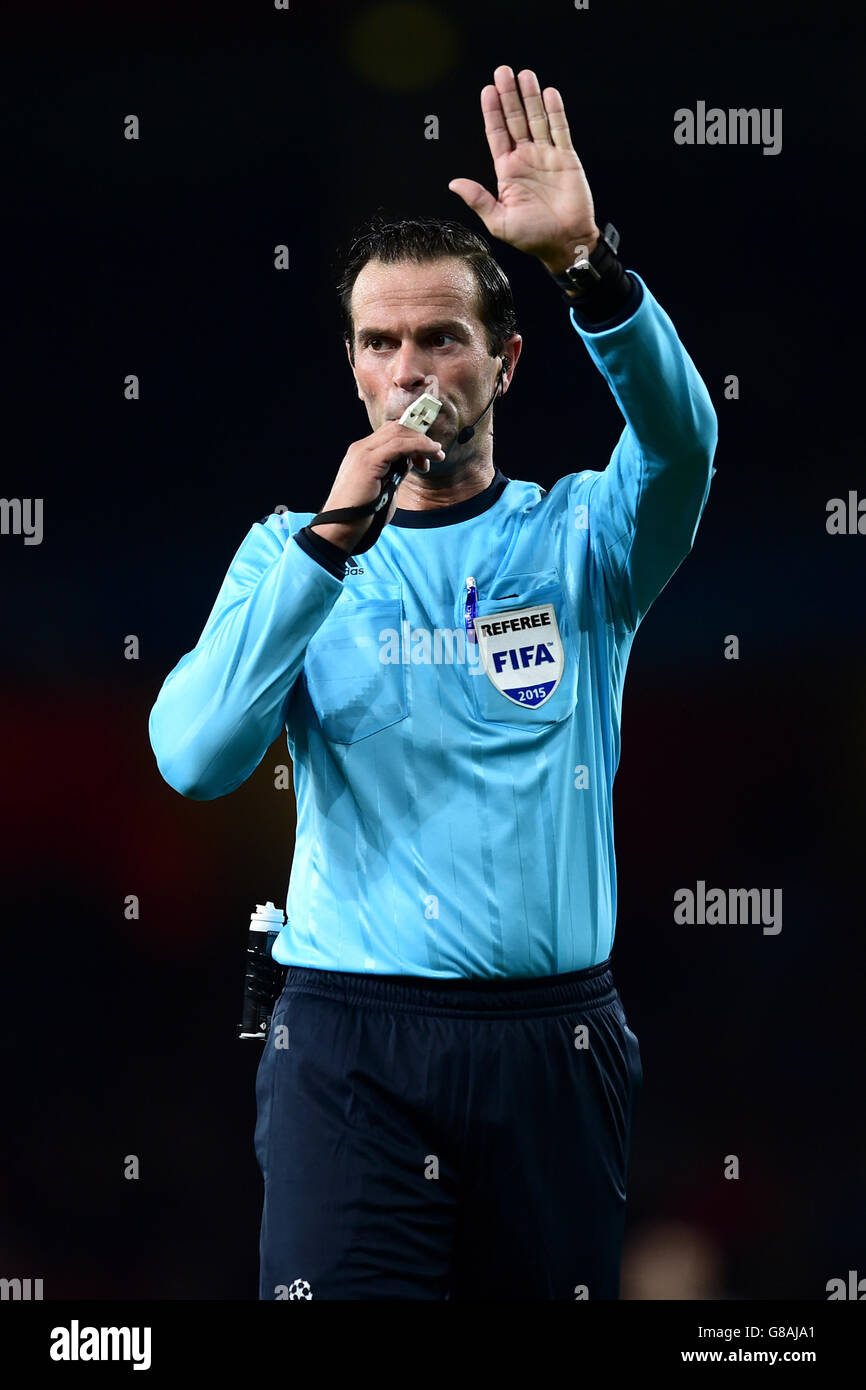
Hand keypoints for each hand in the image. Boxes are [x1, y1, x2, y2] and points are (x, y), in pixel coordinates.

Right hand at [310, 422, 445, 552]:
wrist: (340, 528)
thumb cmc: (362, 515)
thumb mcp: (385, 488)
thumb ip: (395, 471)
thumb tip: (411, 460)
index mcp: (363, 453)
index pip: (391, 433)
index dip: (413, 438)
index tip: (428, 455)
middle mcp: (361, 448)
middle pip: (396, 428)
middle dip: (420, 437)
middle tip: (436, 455)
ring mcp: (363, 453)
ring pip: (398, 432)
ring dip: (422, 441)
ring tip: (437, 455)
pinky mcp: (368, 462)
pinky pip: (398, 445)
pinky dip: (418, 445)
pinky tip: (430, 453)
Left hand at [448, 66, 598, 273]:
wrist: (566, 243)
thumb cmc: (534, 238)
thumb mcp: (499, 222)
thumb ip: (478, 199)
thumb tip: (454, 184)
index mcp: (507, 172)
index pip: (497, 135)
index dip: (492, 113)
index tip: (487, 91)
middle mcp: (526, 160)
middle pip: (515, 120)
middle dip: (508, 96)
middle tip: (502, 72)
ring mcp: (546, 156)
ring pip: (537, 119)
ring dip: (530, 97)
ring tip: (524, 75)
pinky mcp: (566, 158)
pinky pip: (560, 130)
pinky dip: (555, 112)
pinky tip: (548, 94)